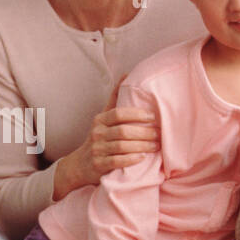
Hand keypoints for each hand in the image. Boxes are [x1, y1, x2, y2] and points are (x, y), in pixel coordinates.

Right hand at [54, 82, 158, 198]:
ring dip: (142, 146)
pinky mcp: (98, 165)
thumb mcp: (103, 118)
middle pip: (123, 131)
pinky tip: (143, 158)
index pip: (118, 113)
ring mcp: (97, 150)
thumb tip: (126, 74)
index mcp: (100, 120)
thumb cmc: (99, 138)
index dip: (137, 114)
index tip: (153, 117)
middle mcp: (97, 133)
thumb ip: (115, 99)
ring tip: (156, 146)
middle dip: (144, 133)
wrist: (80, 164)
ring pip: (122, 146)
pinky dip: (131, 159)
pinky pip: (117, 161)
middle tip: (159, 134)